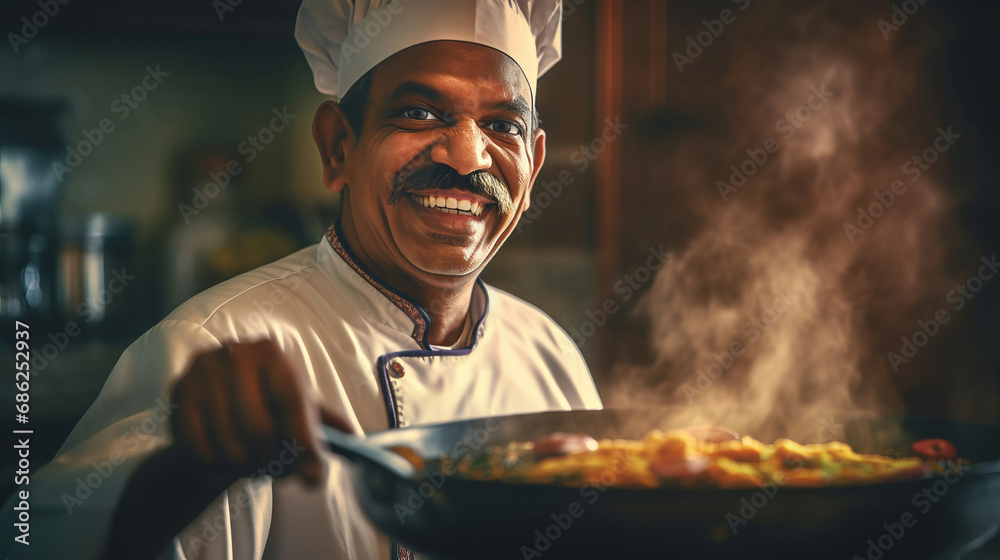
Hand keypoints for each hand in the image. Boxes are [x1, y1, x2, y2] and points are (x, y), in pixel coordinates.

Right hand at [170, 339, 352, 485]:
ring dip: (247, 469)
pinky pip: (201, 450)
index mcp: (271, 353)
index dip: (305, 442)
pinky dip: (218, 467)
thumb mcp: (299, 407)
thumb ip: (324, 422)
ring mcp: (202, 372)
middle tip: (279, 472)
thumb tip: (354, 438)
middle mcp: (235, 354)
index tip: (315, 477)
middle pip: (260, 429)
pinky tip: (226, 462)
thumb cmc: (266, 405)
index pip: (292, 403)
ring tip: (254, 466)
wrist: (214, 406)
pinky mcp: (177, 394)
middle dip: (274, 462)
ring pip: (230, 445)